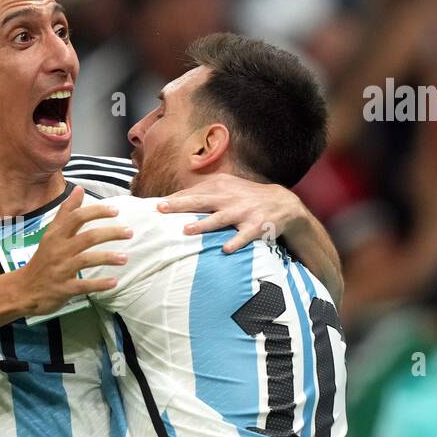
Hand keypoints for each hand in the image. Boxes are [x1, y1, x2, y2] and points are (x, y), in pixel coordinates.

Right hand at [17, 187, 130, 316]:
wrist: (24, 289)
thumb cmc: (43, 259)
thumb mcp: (51, 234)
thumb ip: (66, 212)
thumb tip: (79, 188)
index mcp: (56, 235)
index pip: (77, 217)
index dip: (97, 212)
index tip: (116, 211)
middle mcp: (58, 250)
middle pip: (87, 237)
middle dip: (110, 233)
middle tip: (129, 232)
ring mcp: (61, 270)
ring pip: (86, 260)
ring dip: (108, 258)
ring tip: (125, 258)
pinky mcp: (63, 288)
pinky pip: (83, 285)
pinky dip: (99, 284)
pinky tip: (114, 282)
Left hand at [157, 173, 306, 252]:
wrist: (282, 203)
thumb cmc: (246, 198)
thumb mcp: (227, 188)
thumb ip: (203, 193)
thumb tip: (174, 200)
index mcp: (220, 187)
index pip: (193, 192)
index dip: (174, 198)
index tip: (154, 204)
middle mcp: (230, 198)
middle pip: (200, 201)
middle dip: (180, 204)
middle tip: (161, 208)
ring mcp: (243, 212)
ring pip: (220, 219)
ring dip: (203, 224)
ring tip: (186, 230)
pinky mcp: (257, 226)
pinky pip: (244, 236)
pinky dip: (235, 242)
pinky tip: (225, 249)